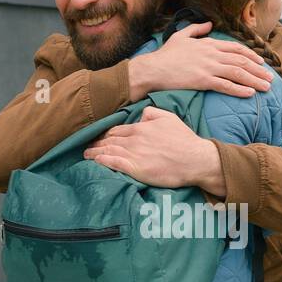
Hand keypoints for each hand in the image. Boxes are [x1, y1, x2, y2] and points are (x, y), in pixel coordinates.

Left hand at [83, 106, 225, 193]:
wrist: (195, 159)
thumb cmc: (185, 140)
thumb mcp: (170, 118)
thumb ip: (153, 113)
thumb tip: (141, 114)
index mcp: (141, 127)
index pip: (117, 130)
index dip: (106, 133)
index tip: (99, 137)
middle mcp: (134, 139)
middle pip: (110, 140)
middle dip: (97, 142)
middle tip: (87, 146)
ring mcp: (134, 154)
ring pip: (109, 150)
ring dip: (95, 152)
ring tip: (86, 154)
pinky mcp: (136, 169)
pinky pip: (114, 163)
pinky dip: (102, 160)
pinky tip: (95, 161)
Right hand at [128, 21, 273, 100]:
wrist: (153, 69)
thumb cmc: (165, 55)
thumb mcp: (181, 36)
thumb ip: (196, 29)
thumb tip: (208, 24)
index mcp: (208, 43)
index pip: (236, 48)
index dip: (251, 55)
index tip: (262, 62)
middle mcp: (212, 54)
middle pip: (241, 61)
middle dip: (259, 70)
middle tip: (270, 78)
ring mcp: (208, 67)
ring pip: (238, 73)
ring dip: (254, 80)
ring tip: (266, 88)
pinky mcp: (203, 80)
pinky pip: (226, 85)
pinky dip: (240, 89)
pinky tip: (250, 93)